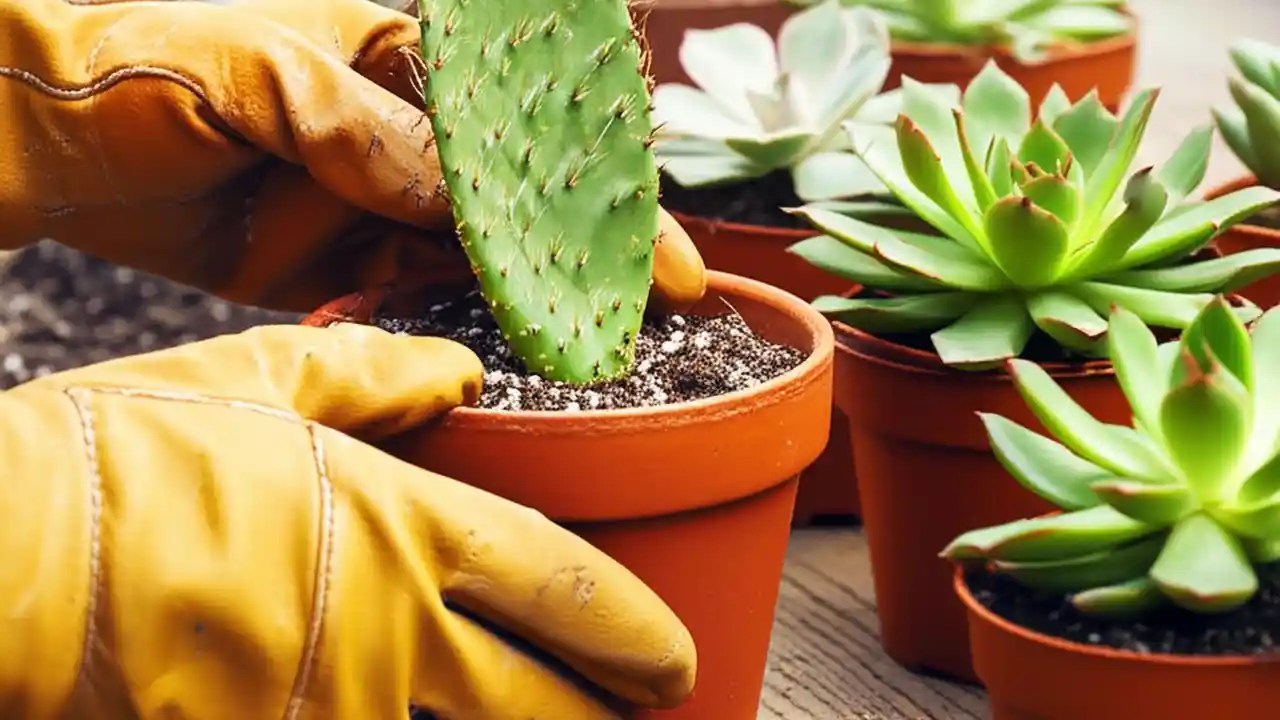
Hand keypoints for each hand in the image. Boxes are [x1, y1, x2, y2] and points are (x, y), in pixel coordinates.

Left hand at [0, 0, 705, 313]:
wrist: (35, 140)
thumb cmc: (133, 62)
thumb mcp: (256, 72)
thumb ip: (361, 130)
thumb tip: (451, 198)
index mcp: (400, 60)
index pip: (523, 122)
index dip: (598, 180)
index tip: (658, 245)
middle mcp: (399, 135)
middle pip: (518, 198)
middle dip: (587, 252)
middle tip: (662, 305)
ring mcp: (369, 205)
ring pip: (473, 258)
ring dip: (526, 299)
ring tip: (593, 339)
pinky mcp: (333, 268)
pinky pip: (407, 300)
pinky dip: (445, 325)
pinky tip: (494, 349)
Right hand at [0, 324, 694, 717]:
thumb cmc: (119, 460)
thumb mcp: (253, 382)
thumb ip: (369, 377)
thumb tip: (451, 371)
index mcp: (398, 525)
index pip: (556, 583)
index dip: (631, 628)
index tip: (669, 656)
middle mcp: (386, 633)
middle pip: (536, 703)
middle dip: (599, 716)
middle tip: (639, 715)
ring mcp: (330, 714)